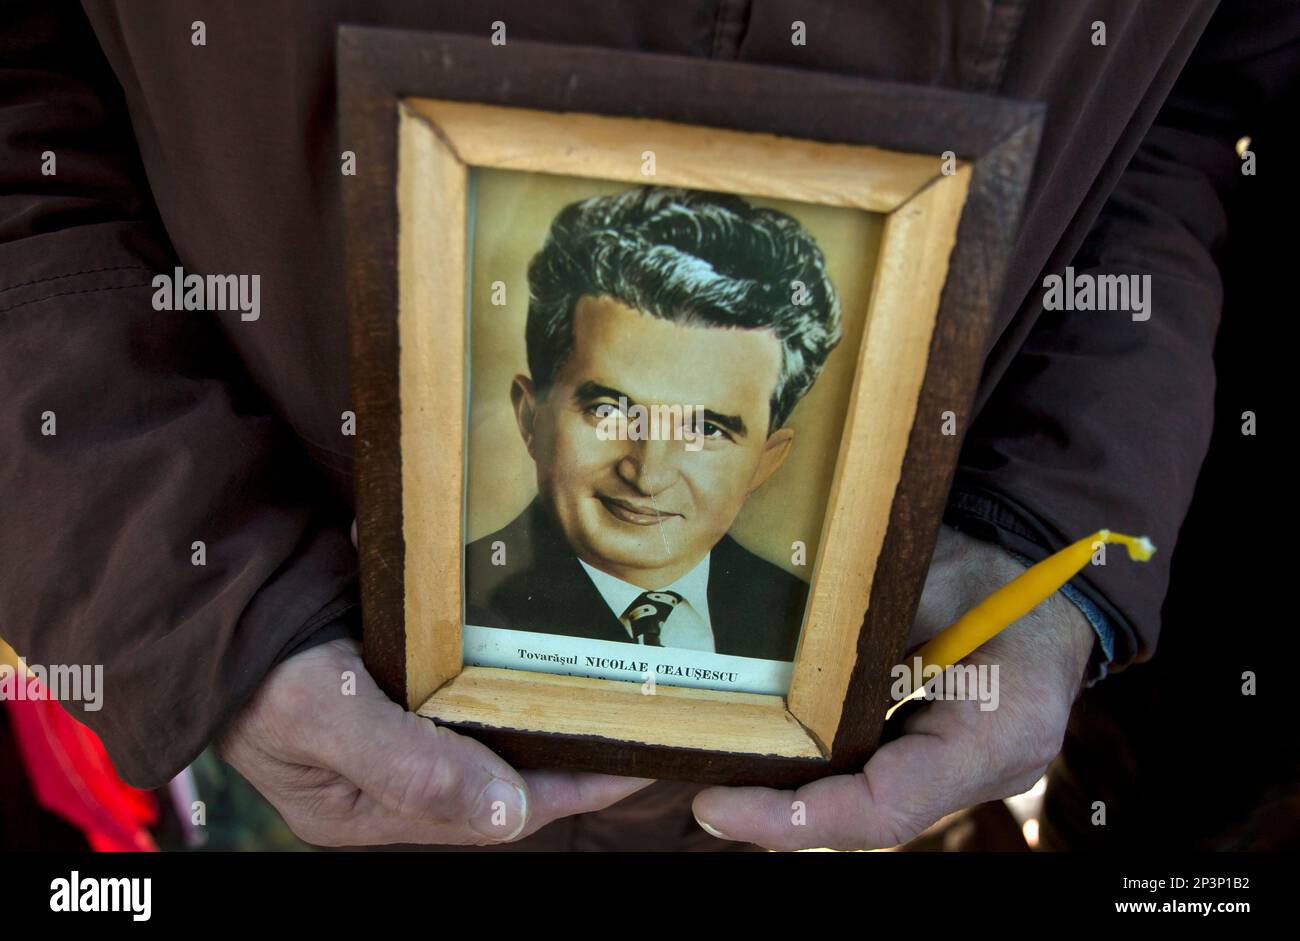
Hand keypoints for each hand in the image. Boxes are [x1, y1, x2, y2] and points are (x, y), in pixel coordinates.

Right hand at [218, 638, 651, 845]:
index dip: (565, 792)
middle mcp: (392, 778)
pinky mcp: (396, 683)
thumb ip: (409, 766)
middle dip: (567, 754)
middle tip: (639, 722)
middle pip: (501, 776)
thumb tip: (509, 815)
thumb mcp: (319, 716)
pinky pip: (467, 691)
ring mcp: (394, 729)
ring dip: (543, 715)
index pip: (490, 813)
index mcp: (372, 810)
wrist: (206, 593)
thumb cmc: (251, 665)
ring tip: (610, 692)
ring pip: (490, 734)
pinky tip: (543, 658)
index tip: (631, 763)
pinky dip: (507, 678)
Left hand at [691, 524, 1096, 849]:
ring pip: (869, 808)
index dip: (794, 818)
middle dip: (780, 817)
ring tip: (716, 784)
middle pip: (869, 820)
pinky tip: (767, 760)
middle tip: (703, 795)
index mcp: (994, 735)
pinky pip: (878, 781)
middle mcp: (987, 773)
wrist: (1052, 578)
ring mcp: (969, 774)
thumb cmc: (999, 572)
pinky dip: (822, 777)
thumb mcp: (930, 585)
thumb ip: (862, 630)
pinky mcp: (946, 758)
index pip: (883, 807)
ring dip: (796, 801)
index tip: (715, 806)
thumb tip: (771, 660)